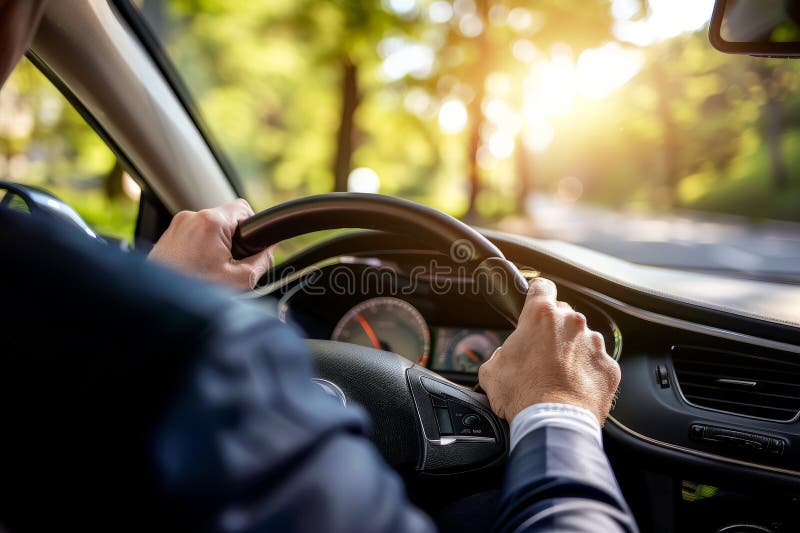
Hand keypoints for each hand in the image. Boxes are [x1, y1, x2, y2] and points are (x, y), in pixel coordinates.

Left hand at [148, 199, 272, 290]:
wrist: (155, 305)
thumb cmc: (193, 292)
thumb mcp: (239, 280)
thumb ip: (262, 261)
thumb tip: (269, 250)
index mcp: (211, 222)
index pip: (244, 207)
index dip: (252, 228)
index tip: (248, 247)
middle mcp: (191, 217)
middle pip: (226, 219)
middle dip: (233, 240)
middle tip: (228, 265)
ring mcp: (177, 225)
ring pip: (210, 228)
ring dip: (215, 246)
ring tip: (209, 269)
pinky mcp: (168, 235)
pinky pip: (194, 235)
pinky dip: (200, 250)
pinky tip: (196, 269)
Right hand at [478, 277, 620, 424]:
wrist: (553, 425)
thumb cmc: (522, 396)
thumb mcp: (492, 370)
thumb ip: (500, 353)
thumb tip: (504, 357)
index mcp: (541, 316)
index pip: (542, 287)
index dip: (537, 295)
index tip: (536, 302)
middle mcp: (571, 323)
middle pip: (563, 316)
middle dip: (552, 332)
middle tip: (541, 356)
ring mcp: (594, 344)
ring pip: (582, 340)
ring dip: (571, 353)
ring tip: (558, 378)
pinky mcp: (609, 367)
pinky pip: (597, 364)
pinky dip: (587, 373)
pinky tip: (573, 388)